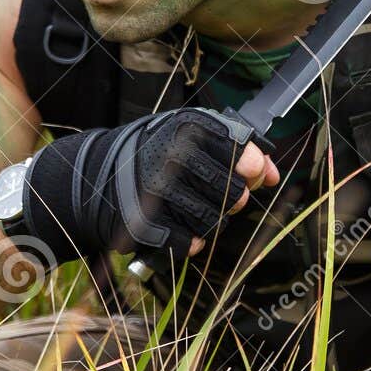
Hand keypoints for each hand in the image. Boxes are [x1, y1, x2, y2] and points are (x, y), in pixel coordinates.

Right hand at [20, 108, 280, 263]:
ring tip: (195, 210)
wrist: (96, 176)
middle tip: (218, 196)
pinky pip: (186, 242)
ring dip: (210, 222)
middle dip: (231, 200)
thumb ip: (237, 150)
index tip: (251, 173)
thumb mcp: (194, 139)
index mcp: (188, 128)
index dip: (251, 169)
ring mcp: (157, 190)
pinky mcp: (144, 221)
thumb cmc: (157, 155)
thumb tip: (273, 173)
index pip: (243, 154)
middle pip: (233, 193)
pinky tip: (179, 228)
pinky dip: (187, 241)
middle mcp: (173, 156)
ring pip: (213, 221)